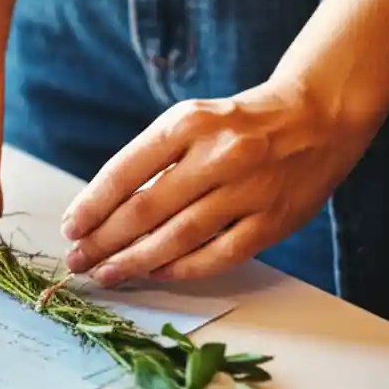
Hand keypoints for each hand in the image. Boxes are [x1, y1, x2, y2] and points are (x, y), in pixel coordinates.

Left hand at [61, 77, 377, 284]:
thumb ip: (151, 162)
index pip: (125, 171)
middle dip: (103, 241)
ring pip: (178, 237)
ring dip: (135, 261)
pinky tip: (156, 274)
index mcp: (187, 123)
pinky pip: (219, 255)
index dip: (91, 205)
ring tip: (106, 274)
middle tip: (78, 260)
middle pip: (145, 210)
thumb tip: (100, 212)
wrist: (318, 115)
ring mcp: (248, 189)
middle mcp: (218, 154)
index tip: (70, 228)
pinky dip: (183, 269)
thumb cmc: (236, 125)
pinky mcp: (272, 220)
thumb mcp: (190, 122)